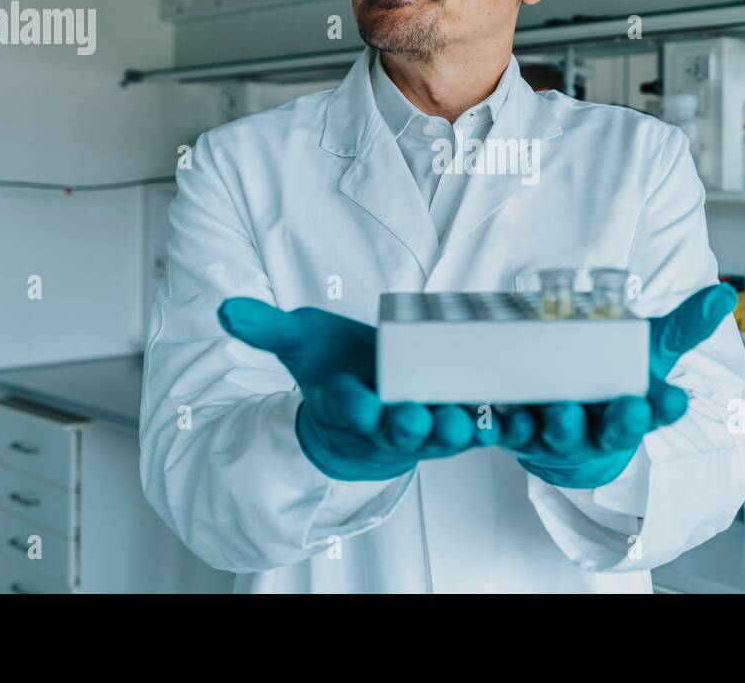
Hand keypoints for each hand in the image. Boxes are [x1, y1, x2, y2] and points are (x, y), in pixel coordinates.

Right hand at [218, 300, 497, 481]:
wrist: (367, 400)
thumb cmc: (335, 369)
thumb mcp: (299, 344)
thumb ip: (268, 329)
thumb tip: (224, 309)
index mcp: (346, 404)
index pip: (345, 408)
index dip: (351, 407)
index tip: (358, 406)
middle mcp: (385, 422)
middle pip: (396, 429)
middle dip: (406, 426)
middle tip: (416, 419)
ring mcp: (424, 426)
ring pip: (440, 435)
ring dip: (454, 431)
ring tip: (467, 422)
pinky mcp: (459, 423)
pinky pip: (481, 428)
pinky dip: (499, 425)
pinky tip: (519, 414)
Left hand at [504, 284, 737, 489]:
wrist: (570, 430)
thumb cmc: (612, 384)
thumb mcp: (649, 353)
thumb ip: (683, 326)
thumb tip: (723, 294)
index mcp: (632, 410)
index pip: (654, 412)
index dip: (663, 407)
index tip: (675, 399)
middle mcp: (597, 429)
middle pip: (611, 430)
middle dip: (621, 421)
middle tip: (628, 408)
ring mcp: (556, 434)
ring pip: (559, 433)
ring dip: (561, 423)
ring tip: (563, 409)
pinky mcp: (516, 434)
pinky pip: (505, 432)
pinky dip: (498, 426)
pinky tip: (494, 418)